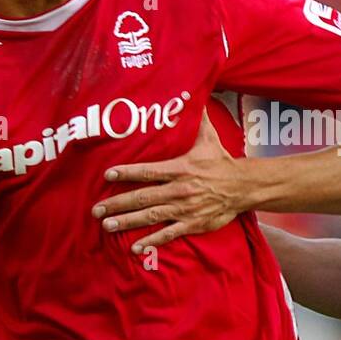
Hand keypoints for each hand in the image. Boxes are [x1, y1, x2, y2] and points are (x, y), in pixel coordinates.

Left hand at [95, 111, 247, 251]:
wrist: (244, 186)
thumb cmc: (221, 161)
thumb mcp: (209, 137)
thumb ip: (196, 117)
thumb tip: (190, 92)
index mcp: (180, 168)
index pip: (149, 171)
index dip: (127, 173)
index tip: (108, 175)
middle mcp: (179, 190)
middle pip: (143, 197)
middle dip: (118, 203)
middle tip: (96, 209)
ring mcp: (184, 209)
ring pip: (151, 216)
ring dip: (127, 222)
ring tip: (107, 225)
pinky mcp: (192, 224)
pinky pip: (168, 234)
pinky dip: (151, 241)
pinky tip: (134, 247)